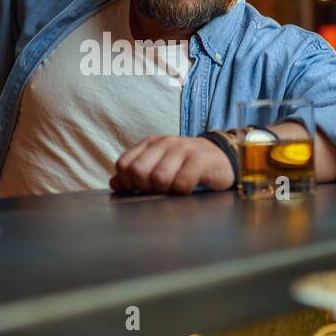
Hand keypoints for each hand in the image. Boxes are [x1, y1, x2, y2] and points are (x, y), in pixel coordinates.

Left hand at [110, 135, 234, 194]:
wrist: (222, 157)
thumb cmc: (187, 165)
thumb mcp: (160, 166)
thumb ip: (135, 174)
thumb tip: (114, 183)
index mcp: (150, 143)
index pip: (124, 165)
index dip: (128, 183)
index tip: (142, 190)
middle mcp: (164, 143)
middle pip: (139, 172)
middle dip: (146, 188)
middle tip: (159, 192)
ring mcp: (183, 149)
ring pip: (159, 178)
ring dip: (166, 192)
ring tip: (175, 191)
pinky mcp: (200, 159)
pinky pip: (182, 183)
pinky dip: (182, 193)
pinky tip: (188, 191)